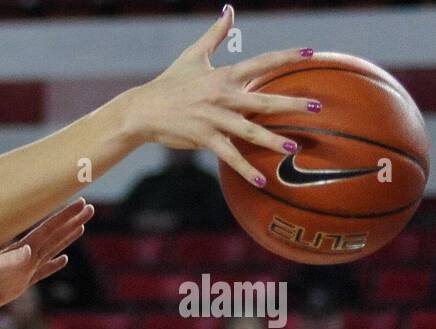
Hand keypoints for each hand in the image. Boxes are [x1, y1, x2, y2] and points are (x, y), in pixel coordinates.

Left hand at [0, 200, 94, 321]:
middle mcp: (19, 257)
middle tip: (90, 207)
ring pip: (48, 251)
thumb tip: (30, 252)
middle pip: (51, 236)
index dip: (64, 217)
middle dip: (70, 221)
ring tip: (81, 227)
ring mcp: (18, 270)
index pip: (45, 230)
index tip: (81, 202)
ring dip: (65, 239)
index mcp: (14, 252)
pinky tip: (62, 260)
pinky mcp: (14, 285)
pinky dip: (52, 266)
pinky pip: (39, 273)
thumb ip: (6, 263)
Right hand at [122, 5, 319, 186]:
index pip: (262, 63)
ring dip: (273, 140)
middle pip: (264, 100)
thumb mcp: (193, 55)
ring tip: (294, 147)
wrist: (142, 110)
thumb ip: (215, 33)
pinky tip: (261, 180)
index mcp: (224, 75)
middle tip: (317, 107)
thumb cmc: (169, 82)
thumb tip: (229, 9)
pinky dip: (245, 169)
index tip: (310, 53)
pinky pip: (229, 155)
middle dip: (291, 104)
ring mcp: (214, 119)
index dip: (286, 57)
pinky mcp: (204, 138)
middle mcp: (223, 97)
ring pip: (250, 131)